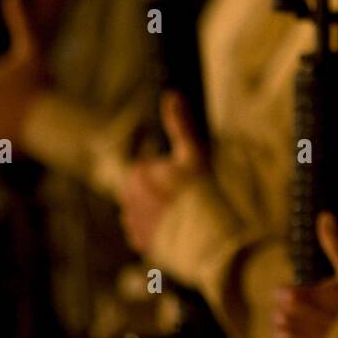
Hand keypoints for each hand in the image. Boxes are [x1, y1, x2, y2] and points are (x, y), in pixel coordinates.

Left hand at [118, 91, 205, 253]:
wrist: (209, 238)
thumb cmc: (203, 192)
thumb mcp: (194, 153)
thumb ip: (179, 123)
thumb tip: (171, 93)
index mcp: (137, 174)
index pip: (149, 169)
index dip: (171, 174)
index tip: (187, 184)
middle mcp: (128, 199)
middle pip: (145, 190)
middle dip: (161, 193)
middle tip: (187, 201)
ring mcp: (134, 223)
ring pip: (145, 211)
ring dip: (159, 213)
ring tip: (184, 218)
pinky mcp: (140, 244)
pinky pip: (147, 234)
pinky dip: (159, 233)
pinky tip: (177, 233)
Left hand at [271, 214, 337, 337]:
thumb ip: (335, 245)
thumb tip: (325, 215)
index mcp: (308, 298)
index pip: (282, 297)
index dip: (297, 298)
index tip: (315, 303)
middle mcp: (302, 324)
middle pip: (279, 318)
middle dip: (295, 317)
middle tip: (318, 320)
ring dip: (292, 336)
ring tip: (316, 335)